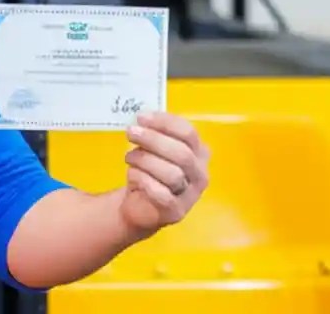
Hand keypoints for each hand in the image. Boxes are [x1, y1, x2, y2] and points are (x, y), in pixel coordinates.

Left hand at [119, 110, 209, 237]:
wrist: (143, 207)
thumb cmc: (151, 172)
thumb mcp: (155, 149)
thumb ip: (155, 133)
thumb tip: (143, 119)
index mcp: (199, 152)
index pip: (188, 132)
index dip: (165, 122)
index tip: (142, 117)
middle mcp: (200, 173)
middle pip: (182, 153)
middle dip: (153, 139)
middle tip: (131, 132)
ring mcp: (191, 195)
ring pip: (173, 174)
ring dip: (146, 161)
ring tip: (129, 157)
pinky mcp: (176, 211)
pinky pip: (162, 195)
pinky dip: (144, 181)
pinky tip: (132, 175)